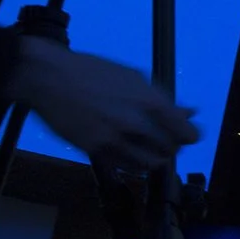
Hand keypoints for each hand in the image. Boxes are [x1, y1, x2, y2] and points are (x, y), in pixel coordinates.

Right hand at [2, 38, 199, 169]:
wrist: (49, 77)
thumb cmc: (93, 72)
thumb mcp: (134, 78)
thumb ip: (163, 99)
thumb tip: (190, 112)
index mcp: (149, 102)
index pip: (187, 133)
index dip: (189, 137)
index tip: (186, 136)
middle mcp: (135, 123)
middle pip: (170, 150)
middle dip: (172, 147)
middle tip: (166, 142)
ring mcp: (113, 138)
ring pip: (149, 163)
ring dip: (154, 159)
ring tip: (149, 150)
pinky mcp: (93, 149)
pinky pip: (124, 166)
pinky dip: (133, 164)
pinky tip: (130, 154)